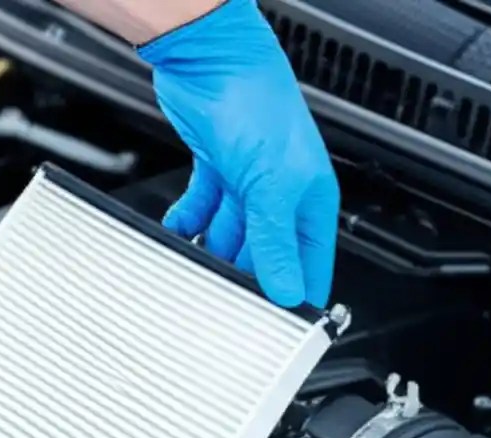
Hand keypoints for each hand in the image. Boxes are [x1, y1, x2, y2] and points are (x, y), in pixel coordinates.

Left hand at [139, 0, 338, 307]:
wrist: (210, 57)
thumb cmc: (255, 103)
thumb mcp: (270, 185)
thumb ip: (275, 241)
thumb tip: (286, 290)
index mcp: (309, 199)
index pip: (310, 264)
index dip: (297, 295)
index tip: (280, 328)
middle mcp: (282, 192)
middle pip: (267, 253)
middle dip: (248, 277)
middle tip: (227, 302)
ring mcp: (247, 180)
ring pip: (233, 234)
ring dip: (214, 252)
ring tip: (198, 270)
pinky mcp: (215, 166)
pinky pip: (203, 207)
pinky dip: (189, 222)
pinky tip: (179, 232)